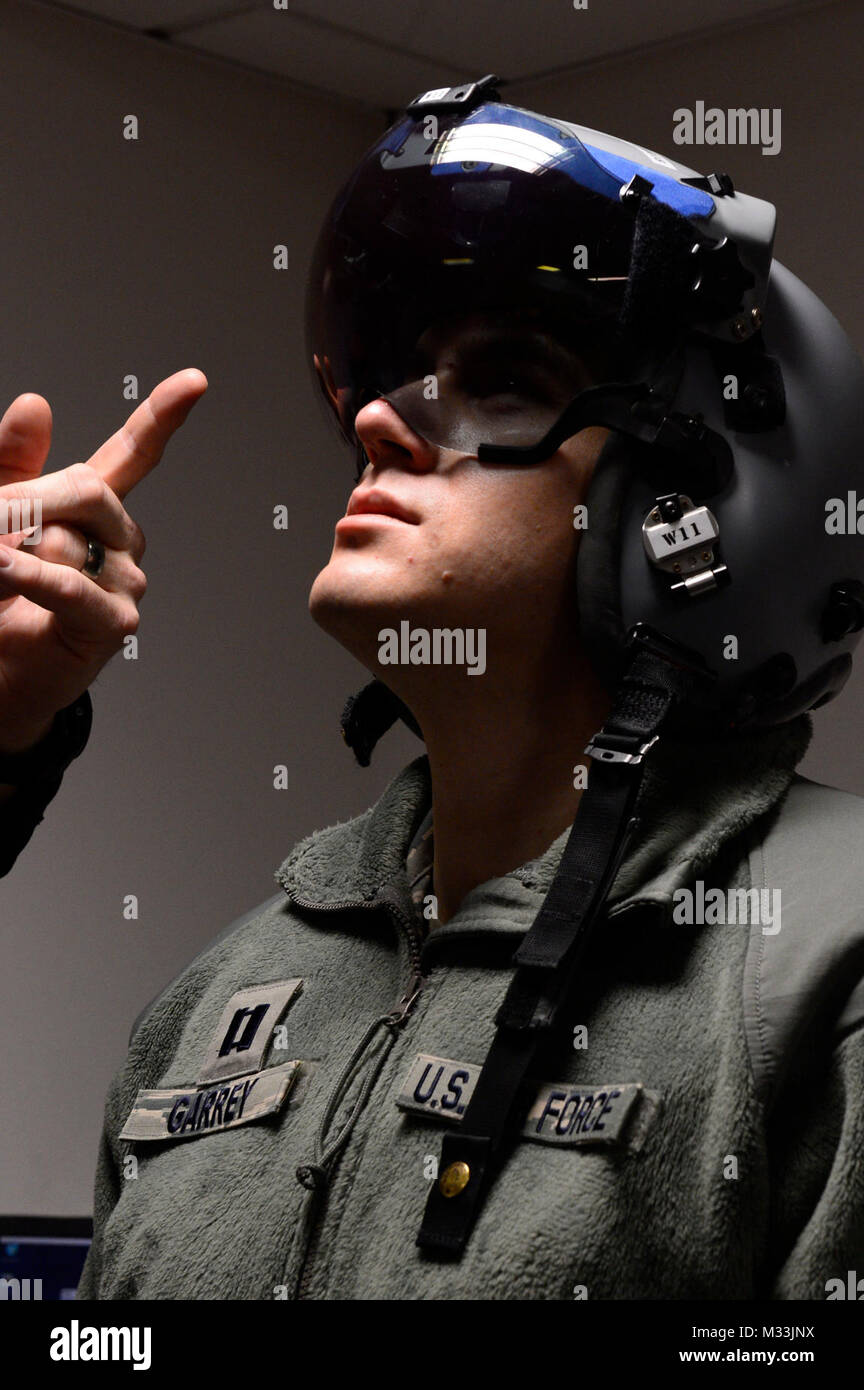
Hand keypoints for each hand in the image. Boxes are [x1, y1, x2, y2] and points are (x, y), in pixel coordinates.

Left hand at [0, 369, 206, 757]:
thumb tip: (35, 404)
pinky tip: (5, 570)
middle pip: (89, 489)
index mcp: (93, 509)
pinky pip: (71, 585)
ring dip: (11, 552)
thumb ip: (11, 462)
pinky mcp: (113, 623)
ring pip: (69, 539)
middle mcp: (119, 542)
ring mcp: (123, 583)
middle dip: (28, 499)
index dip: (162, 416)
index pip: (135, 453)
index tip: (195, 382)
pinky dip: (30, 577)